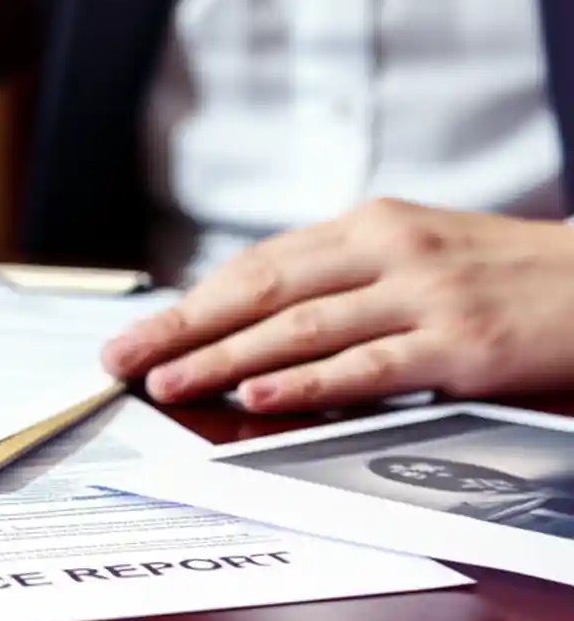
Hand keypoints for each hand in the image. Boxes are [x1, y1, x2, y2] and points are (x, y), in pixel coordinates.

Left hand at [101, 198, 573, 412]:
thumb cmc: (498, 275)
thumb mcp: (413, 254)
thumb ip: (338, 280)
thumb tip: (249, 321)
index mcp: (368, 226)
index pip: (258, 266)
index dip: (191, 303)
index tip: (137, 334)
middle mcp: (386, 251)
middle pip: (261, 291)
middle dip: (183, 328)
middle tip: (122, 359)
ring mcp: (422, 296)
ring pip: (301, 329)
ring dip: (223, 357)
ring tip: (166, 382)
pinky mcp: (459, 345)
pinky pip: (367, 367)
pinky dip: (308, 383)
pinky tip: (258, 394)